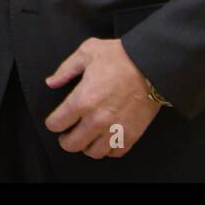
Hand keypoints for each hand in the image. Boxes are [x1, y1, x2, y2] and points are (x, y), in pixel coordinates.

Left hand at [44, 37, 161, 158]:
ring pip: (92, 152)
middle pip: (71, 144)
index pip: (56, 123)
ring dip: (86, 146)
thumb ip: (66, 69)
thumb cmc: (121, 57)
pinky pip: (114, 152)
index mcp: (82, 99)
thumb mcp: (88, 52)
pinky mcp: (131, 135)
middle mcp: (96, 119)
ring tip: (87, 137)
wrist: (153, 65)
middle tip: (68, 133)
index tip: (56, 120)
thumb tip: (51, 82)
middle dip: (66, 139)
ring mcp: (114, 129)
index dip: (53, 122)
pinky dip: (108, 148)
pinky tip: (106, 138)